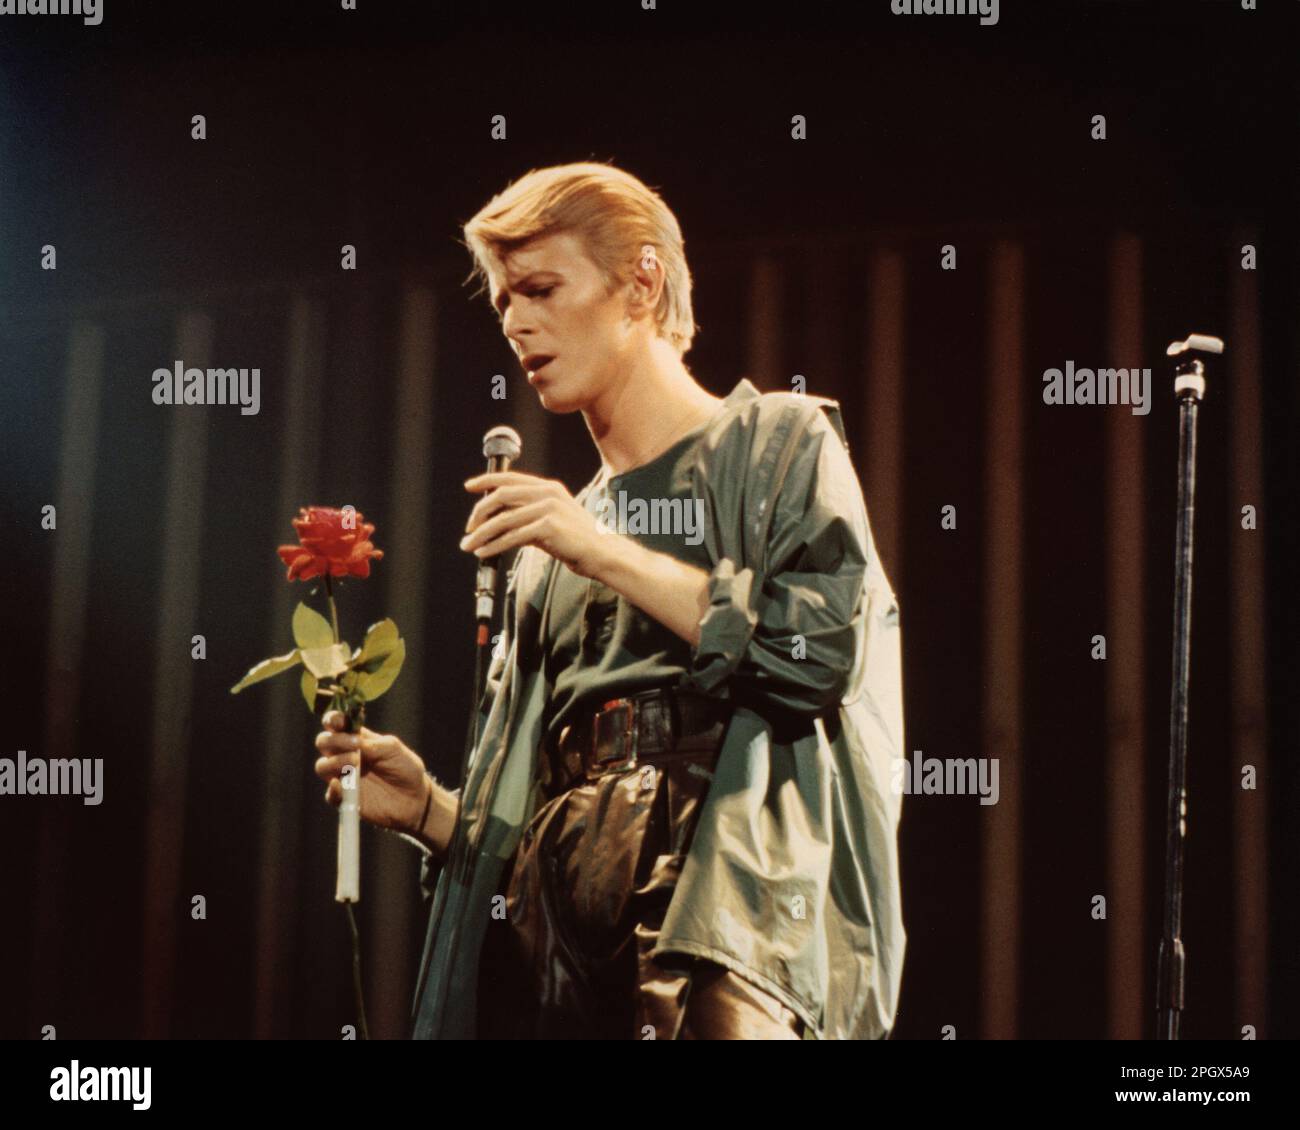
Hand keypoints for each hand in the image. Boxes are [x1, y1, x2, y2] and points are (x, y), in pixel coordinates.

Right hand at [313, 709, 430, 836]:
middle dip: (334, 740)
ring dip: (335, 762)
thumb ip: (372, 744)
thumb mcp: (393, 749)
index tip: (339, 722)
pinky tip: (343, 785)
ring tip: (356, 763)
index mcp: (356, 738)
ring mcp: (343, 776)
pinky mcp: (345, 798)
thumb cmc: (405, 767)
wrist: (414, 798)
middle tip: (355, 746)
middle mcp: (345, 755)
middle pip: (323, 742)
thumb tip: (353, 744)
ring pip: (322, 766)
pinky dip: (334, 789)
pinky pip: (331, 794)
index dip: (333, 719)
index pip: (336, 724)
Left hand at [461, 470, 609, 577]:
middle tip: (469, 528)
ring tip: (468, 545)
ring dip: (481, 533)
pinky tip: (484, 552)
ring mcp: (548, 509)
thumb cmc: (575, 539)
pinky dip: (494, 545)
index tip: (469, 486)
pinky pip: (512, 537)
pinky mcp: (548, 527)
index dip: (486, 480)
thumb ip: (526, 515)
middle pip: (501, 496)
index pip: (510, 478)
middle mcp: (547, 494)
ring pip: (503, 519)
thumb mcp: (551, 519)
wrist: (600, 552)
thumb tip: (497, 521)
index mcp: (548, 487)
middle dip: (479, 512)